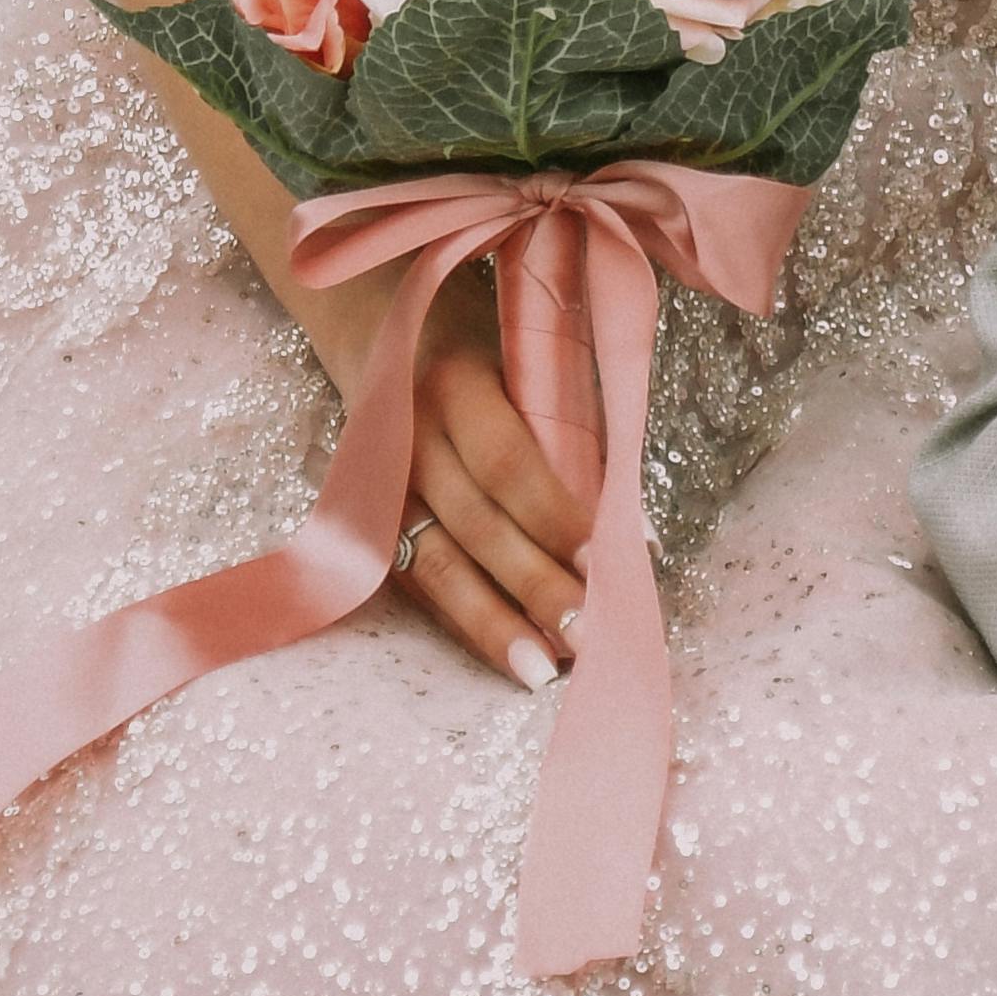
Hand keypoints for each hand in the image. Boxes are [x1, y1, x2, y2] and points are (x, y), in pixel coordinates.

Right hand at [329, 272, 589, 691]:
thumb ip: (564, 427)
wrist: (376, 323)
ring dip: (493, 624)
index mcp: (452, 383)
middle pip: (473, 525)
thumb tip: (630, 522)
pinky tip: (507, 654)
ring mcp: (378, 484)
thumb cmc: (484, 341)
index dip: (557, 515)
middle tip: (590, 637)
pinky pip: (417, 579)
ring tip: (544, 671)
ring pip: (436, 566)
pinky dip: (464, 620)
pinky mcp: (366, 520)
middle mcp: (406, 436)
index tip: (610, 560)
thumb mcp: (523, 355)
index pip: (507, 461)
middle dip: (534, 585)